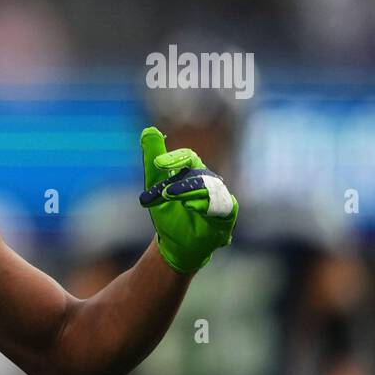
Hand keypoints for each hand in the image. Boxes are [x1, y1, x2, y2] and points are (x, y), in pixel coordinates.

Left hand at [138, 126, 238, 272]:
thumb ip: (152, 158)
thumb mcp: (155, 185)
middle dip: (179, 181)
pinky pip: (224, 206)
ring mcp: (220, 199)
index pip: (188, 158)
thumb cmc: (168, 214)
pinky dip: (208, 205)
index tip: (157, 163)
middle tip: (162, 189)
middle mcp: (210, 183)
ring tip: (171, 195)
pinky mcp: (227, 217)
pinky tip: (190, 206)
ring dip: (190, 191)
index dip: (175, 158)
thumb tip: (148, 129)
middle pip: (199, 174)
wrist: (174, 245)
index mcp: (193, 173)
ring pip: (210, 189)